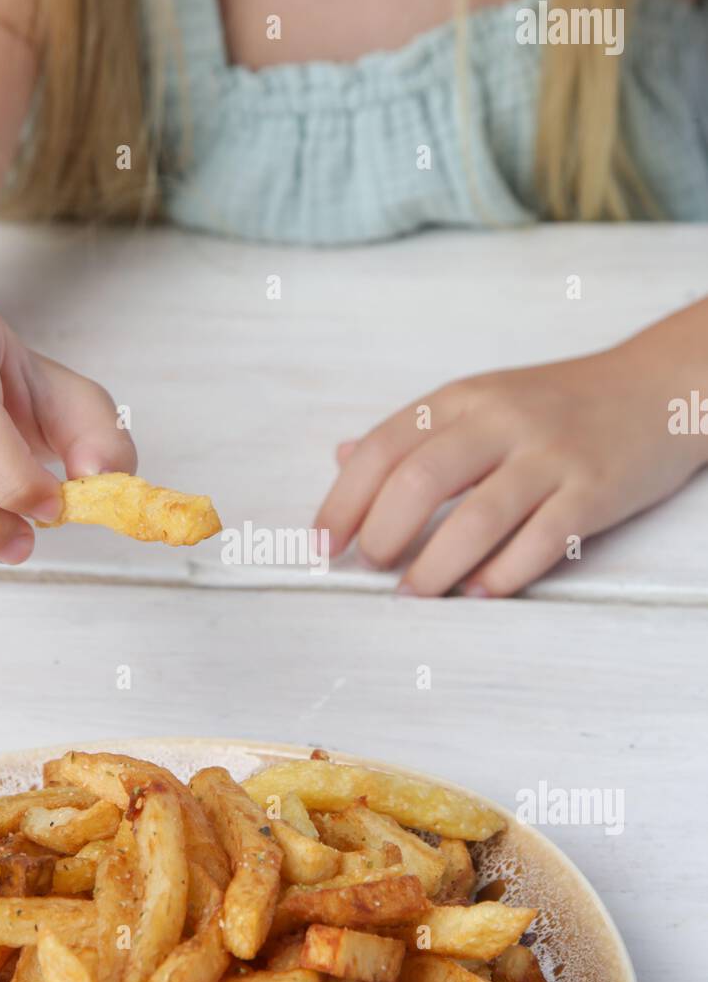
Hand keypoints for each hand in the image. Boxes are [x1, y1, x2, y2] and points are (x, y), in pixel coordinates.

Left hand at [315, 342, 707, 595]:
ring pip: (476, 520)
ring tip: (415, 593)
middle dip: (382, 534)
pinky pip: (538, 543)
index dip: (343, 501)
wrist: (658, 389)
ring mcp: (551, 457)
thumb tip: (342, 456)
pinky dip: (500, 576)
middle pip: (420, 481)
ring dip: (433, 568)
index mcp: (464, 400)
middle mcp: (502, 422)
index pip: (383, 449)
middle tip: (372, 567)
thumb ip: (415, 433)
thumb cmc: (561, 404)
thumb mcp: (482, 400)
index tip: (322, 544)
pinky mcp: (593, 494)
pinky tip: (477, 592)